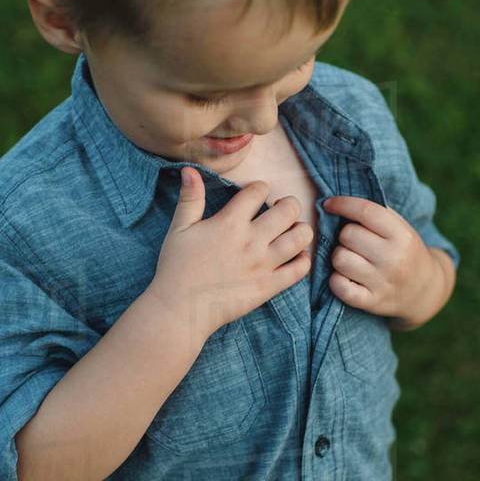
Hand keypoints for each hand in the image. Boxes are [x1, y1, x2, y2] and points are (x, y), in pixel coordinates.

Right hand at [147, 166, 312, 341]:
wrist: (180, 310)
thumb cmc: (176, 268)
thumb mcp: (179, 229)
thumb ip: (190, 199)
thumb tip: (189, 170)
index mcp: (230, 223)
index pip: (259, 190)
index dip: (259, 188)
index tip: (254, 196)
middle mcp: (251, 241)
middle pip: (289, 209)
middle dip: (287, 204)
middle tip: (279, 210)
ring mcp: (264, 265)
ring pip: (301, 236)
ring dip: (300, 229)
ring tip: (290, 231)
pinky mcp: (269, 287)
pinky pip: (301, 269)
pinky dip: (303, 259)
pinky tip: (293, 256)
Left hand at [322, 195, 446, 329]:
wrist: (424, 290)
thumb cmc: (404, 251)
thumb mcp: (402, 229)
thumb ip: (376, 213)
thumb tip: (338, 201)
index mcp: (402, 236)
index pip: (365, 211)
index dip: (342, 204)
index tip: (329, 204)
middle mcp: (394, 259)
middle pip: (347, 235)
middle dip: (344, 235)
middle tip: (353, 242)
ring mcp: (383, 282)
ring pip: (339, 259)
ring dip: (339, 256)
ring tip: (350, 259)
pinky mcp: (371, 302)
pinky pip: (338, 286)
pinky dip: (336, 280)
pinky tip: (345, 277)